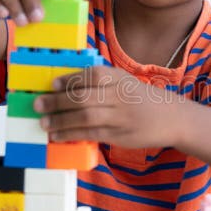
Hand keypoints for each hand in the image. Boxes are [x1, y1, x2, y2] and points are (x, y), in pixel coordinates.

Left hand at [33, 66, 189, 147]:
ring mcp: (121, 116)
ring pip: (85, 117)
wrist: (172, 118)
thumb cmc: (143, 99)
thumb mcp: (126, 83)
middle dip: (57, 101)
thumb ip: (102, 83)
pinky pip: (92, 134)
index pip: (92, 75)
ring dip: (61, 120)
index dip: (69, 79)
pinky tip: (58, 135)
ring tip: (44, 123)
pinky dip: (72, 134)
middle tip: (38, 104)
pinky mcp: (120, 135)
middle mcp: (120, 95)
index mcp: (120, 78)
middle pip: (84, 97)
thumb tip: (65, 87)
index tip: (51, 84)